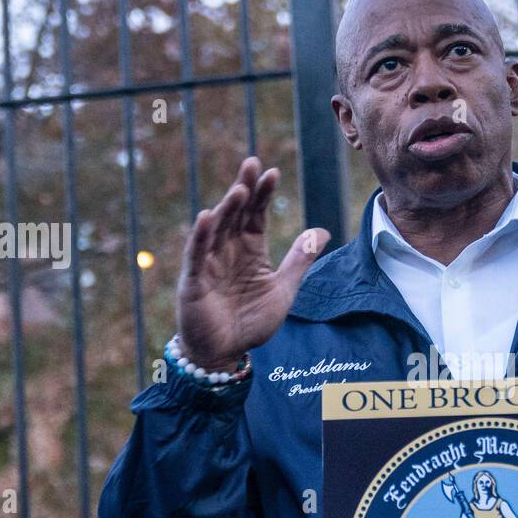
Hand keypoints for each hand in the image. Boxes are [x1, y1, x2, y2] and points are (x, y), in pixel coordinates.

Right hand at [176, 157, 330, 368]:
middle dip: (244, 189)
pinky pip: (197, 255)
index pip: (256, 216)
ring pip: (217, 229)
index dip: (263, 195)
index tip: (273, 173)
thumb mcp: (283, 290)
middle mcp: (228, 251)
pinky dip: (201, 236)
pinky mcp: (194, 281)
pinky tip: (207, 216)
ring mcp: (209, 263)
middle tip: (252, 164)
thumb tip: (323, 231)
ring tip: (239, 189)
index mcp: (250, 250)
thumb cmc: (251, 322)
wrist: (225, 353)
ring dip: (227, 209)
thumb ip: (299, 261)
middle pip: (236, 214)